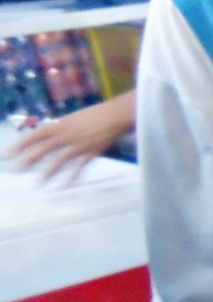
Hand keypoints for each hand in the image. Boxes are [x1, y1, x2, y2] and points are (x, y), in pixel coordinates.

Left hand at [9, 96, 133, 183]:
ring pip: (59, 161)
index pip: (34, 136)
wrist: (113, 116)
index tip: (7, 154)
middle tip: (17, 170)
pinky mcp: (90, 153)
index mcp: (58, 126)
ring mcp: (77, 145)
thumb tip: (47, 138)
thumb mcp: (70, 119)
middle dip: (28, 160)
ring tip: (38, 183)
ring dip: (48, 172)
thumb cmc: (92, 116)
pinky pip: (78, 167)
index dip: (20, 146)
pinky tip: (64, 185)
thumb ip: (59, 129)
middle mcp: (65, 136)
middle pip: (42, 150)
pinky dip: (71, 177)